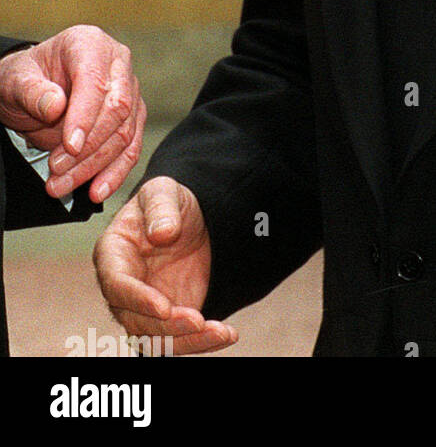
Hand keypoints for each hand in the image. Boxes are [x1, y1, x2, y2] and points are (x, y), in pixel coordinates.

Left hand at [0, 24, 145, 202]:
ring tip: (61, 186)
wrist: (33, 88)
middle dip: (88, 147)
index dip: (84, 117)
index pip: (96, 81)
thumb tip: (56, 106)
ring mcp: (129, 90)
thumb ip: (32, 91)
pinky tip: (97, 190)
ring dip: (95, 166)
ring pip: (125, 133)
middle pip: (118, 109)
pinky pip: (131, 147)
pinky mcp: (132, 116)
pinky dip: (115, 172)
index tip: (68, 148)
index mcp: (90, 44)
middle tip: (56, 171)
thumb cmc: (25, 78)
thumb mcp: (14, 80)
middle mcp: (117, 63)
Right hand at [93, 177, 236, 354]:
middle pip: (135, 320)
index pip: (116, 285)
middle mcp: (123, 288)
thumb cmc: (169, 202)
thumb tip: (162, 233)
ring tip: (221, 332)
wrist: (192, 217)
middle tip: (198, 321)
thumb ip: (160, 208)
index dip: (137, 299)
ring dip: (187, 340)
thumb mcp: (164, 191)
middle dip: (167, 327)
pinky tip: (226, 334)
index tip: (164, 307)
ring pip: (156, 338)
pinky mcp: (166, 318)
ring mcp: (144, 306)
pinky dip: (201, 341)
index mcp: (113, 255)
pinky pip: (178, 338)